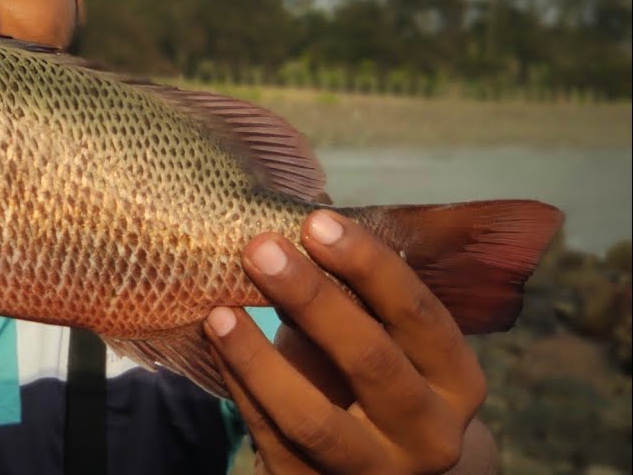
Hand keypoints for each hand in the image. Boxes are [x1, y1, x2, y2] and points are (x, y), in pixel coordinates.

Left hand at [203, 210, 493, 473]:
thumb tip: (289, 233)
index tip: (316, 223)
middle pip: (370, 361)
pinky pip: (272, 439)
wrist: (379, 472)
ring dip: (259, 359)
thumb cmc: (373, 381)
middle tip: (260, 249)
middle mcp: (430, 434)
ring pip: (313, 417)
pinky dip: (240, 390)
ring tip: (220, 312)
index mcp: (458, 382)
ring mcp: (376, 472)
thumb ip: (351, 299)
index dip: (368, 265)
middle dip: (312, 298)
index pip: (419, 314)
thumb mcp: (381, 340)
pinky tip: (215, 347)